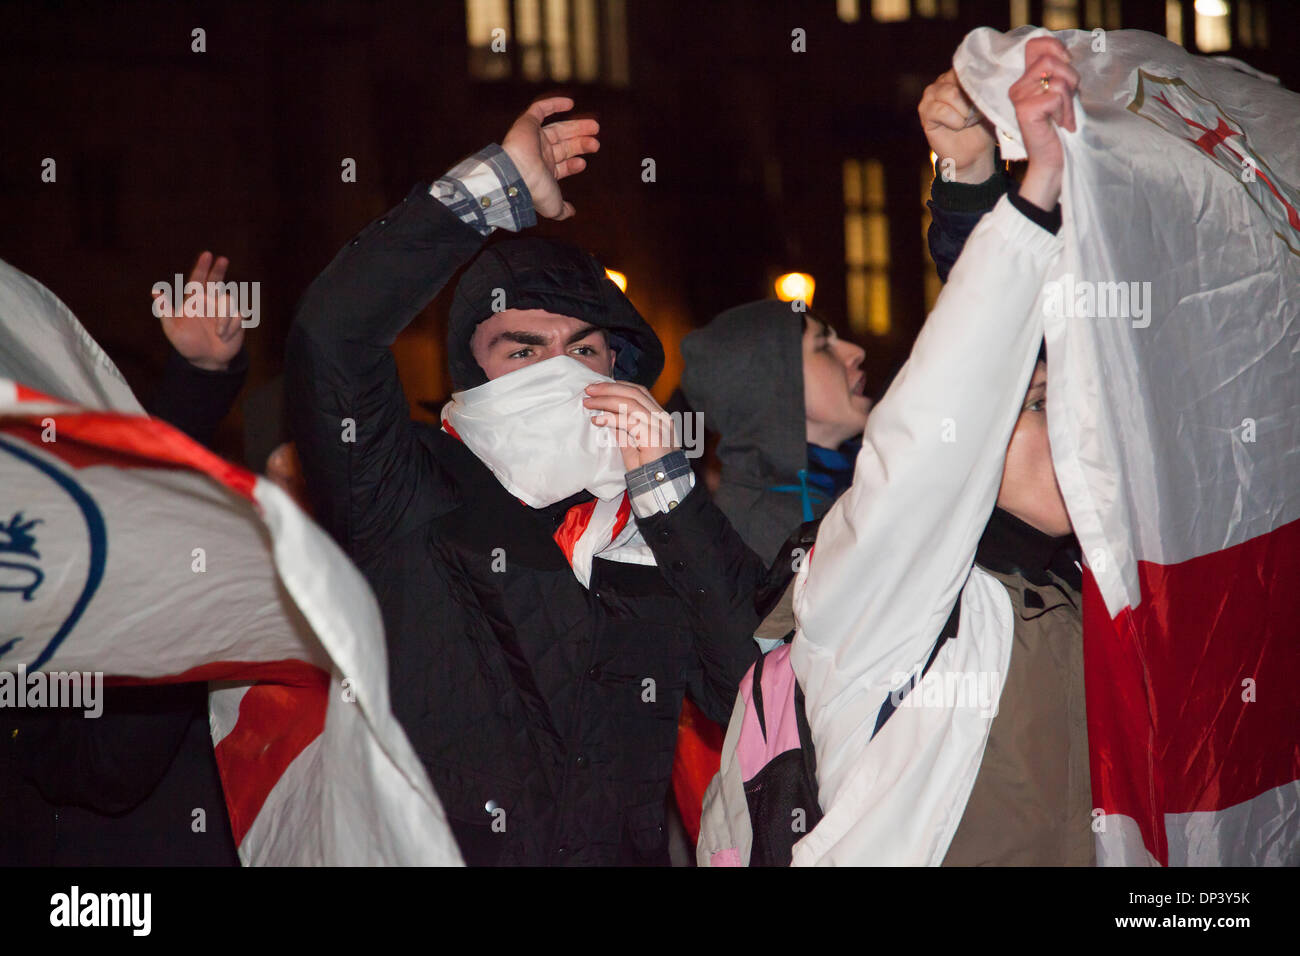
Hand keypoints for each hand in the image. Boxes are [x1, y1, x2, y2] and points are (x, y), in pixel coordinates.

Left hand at [153, 251, 243, 370]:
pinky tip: (225, 337)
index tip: (207, 254)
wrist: (207, 361)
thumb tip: (154, 292)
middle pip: (215, 280)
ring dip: (223, 319)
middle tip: (223, 259)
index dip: (202, 266)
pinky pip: (237, 316)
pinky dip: (230, 327)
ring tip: (218, 334)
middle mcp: (209, 301)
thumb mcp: (173, 330)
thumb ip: (165, 311)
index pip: (197, 279)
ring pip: (228, 302)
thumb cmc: (187, 344)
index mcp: (194, 301)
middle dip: (219, 269)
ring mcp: (224, 310)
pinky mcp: (237, 319)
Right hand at [501, 96, 599, 220]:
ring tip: (595, 127)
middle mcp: (539, 155)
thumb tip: (571, 212)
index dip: (574, 163)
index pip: (561, 165)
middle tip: (596, 142)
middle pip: (563, 146)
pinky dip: (554, 105)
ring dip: (576, 128)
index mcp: (543, 173)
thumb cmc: (536, 191)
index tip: (583, 163)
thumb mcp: (554, 207)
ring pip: (557, 129)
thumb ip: (563, 211)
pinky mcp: (526, 124)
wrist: (517, 175)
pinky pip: (539, 109)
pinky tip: (571, 103)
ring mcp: (533, 139)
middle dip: (580, 143)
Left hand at [583, 382, 677, 470]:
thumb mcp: (632, 445)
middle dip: (609, 388)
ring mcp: (659, 426)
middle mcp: (662, 417)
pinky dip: (610, 418)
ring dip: (606, 400)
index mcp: (659, 417)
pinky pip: (629, 421)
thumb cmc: (648, 469)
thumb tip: (608, 417)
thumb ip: (624, 430)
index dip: (618, 386)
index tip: (599, 388)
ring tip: (589, 402)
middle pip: (634, 392)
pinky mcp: (653, 436)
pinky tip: (597, 420)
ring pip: (630, 403)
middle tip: (589, 390)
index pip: (639, 392)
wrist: (662, 486)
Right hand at [919, 69, 995, 182]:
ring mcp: (931, 94)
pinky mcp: (925, 111)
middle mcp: (943, 80)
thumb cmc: (983, 125)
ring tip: (967, 121)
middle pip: (960, 81)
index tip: (987, 98)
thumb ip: (987, 89)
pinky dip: (954, 120)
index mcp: (960, 73)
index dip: (979, 83)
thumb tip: (994, 80)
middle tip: (977, 115)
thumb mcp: (990, 103)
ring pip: (950, 93)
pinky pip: (940, 110)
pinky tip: (958, 126)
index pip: (969, 67)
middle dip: (972, 100)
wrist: (973, 152)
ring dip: (963, 111)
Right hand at [1009, 36, 1078, 209]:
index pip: (1038, 44)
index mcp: (1024, 79)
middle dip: (1071, 80)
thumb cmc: (1060, 128)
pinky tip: (1059, 125)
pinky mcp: (1025, 110)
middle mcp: (1017, 87)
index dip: (1058, 50)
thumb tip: (1065, 55)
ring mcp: (1019, 98)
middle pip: (1051, 59)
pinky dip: (1065, 112)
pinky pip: (1057, 96)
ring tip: (1063, 118)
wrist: (1053, 160)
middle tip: (1067, 104)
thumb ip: (1061, 71)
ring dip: (1069, 102)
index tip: (1067, 73)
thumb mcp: (1063, 93)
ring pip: (1059, 80)